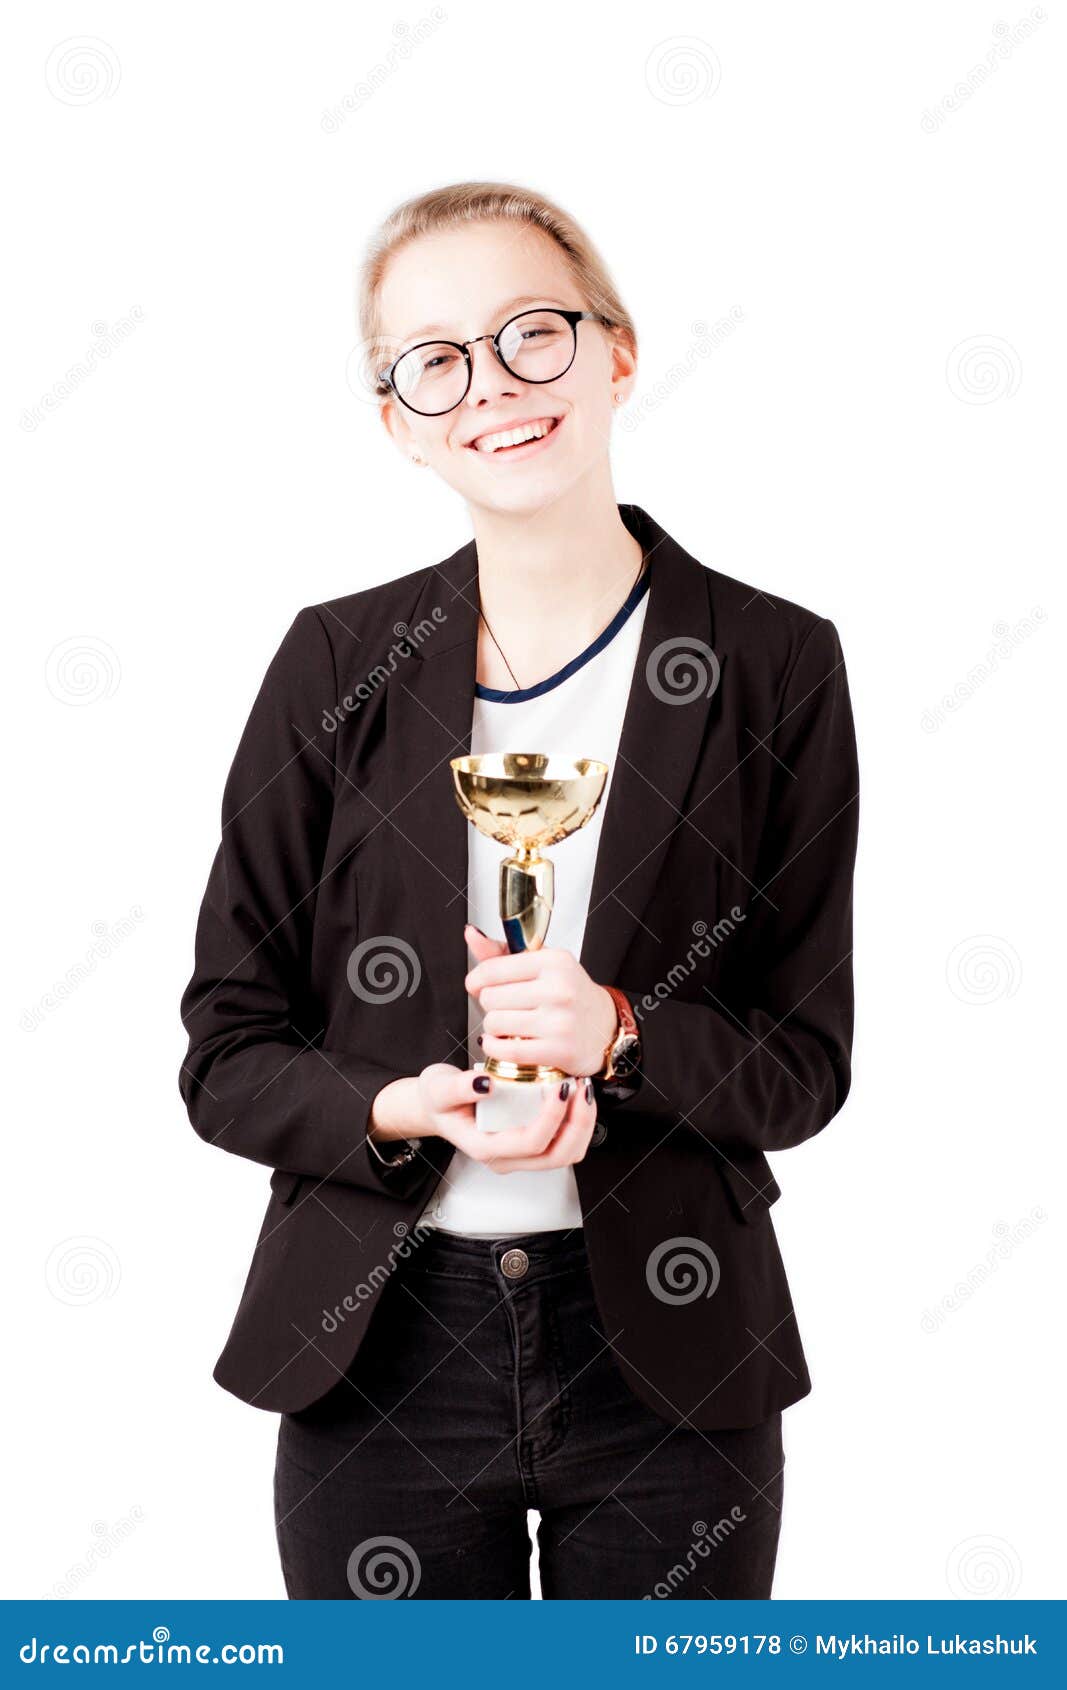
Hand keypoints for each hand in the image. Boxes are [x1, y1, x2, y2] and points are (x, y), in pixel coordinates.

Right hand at [415, 1061, 596, 1173]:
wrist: (439, 1106)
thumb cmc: (439, 1100)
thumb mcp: (439, 1088)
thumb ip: (459, 1087)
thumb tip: (484, 1084)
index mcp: (485, 1148)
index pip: (531, 1142)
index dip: (552, 1117)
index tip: (560, 1087)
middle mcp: (506, 1158)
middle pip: (557, 1155)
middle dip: (577, 1123)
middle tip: (579, 1087)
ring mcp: (520, 1155)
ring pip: (566, 1153)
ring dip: (582, 1124)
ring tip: (581, 1089)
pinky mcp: (531, 1145)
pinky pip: (563, 1143)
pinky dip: (577, 1122)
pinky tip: (575, 1095)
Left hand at [464, 924, 617, 1077]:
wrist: (605, 1027)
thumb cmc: (570, 994)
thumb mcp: (542, 964)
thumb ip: (502, 952)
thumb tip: (471, 934)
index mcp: (554, 961)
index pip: (492, 969)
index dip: (477, 980)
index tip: (477, 985)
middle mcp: (559, 989)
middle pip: (490, 997)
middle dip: (490, 1005)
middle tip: (506, 1007)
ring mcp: (560, 1021)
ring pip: (495, 1023)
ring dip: (494, 1028)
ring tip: (509, 1025)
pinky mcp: (558, 1050)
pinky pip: (507, 1050)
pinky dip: (495, 1047)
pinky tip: (502, 1042)